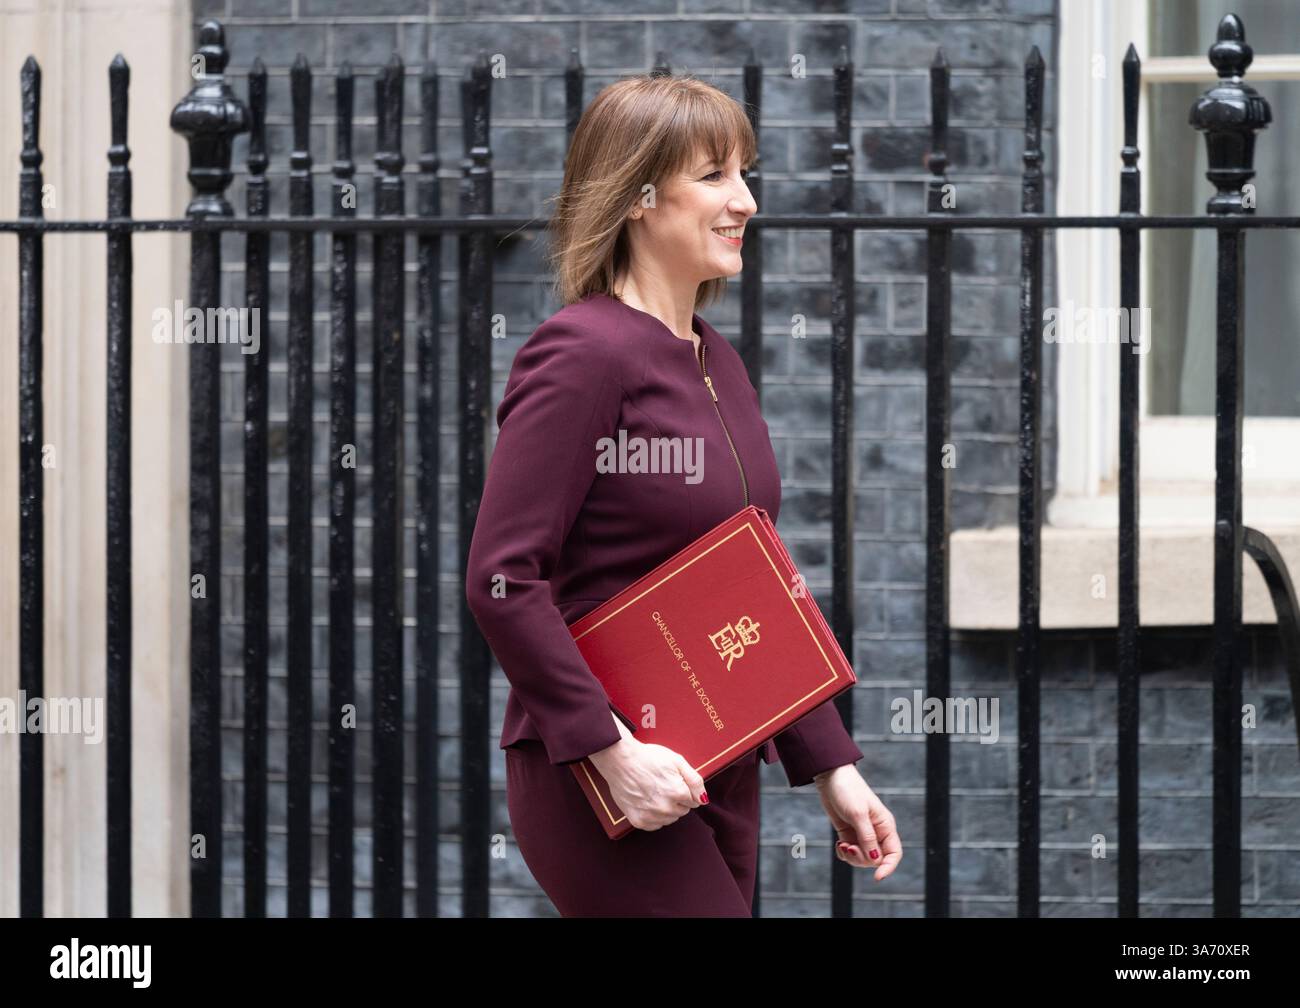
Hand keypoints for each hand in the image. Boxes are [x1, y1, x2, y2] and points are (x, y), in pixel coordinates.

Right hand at [588, 714, 705, 831]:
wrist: (619, 760)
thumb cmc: (648, 757)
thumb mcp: (677, 760)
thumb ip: (695, 781)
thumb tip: (704, 799)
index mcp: (678, 793)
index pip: (693, 801)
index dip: (684, 790)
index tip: (673, 781)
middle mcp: (666, 808)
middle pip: (682, 811)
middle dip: (677, 800)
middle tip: (663, 785)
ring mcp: (651, 816)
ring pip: (669, 819)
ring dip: (666, 809)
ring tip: (654, 792)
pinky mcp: (638, 821)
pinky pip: (654, 825)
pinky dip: (653, 816)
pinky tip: (647, 802)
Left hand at [813, 765, 900, 880]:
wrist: (830, 777)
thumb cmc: (848, 791)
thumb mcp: (858, 814)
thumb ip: (867, 837)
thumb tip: (875, 858)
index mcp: (885, 826)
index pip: (894, 853)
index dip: (889, 867)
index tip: (877, 877)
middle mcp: (876, 832)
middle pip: (876, 859)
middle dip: (862, 858)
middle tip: (849, 847)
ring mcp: (862, 833)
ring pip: (863, 858)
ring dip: (852, 857)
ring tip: (842, 845)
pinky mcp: (849, 833)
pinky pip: (850, 853)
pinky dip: (844, 853)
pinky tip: (838, 844)